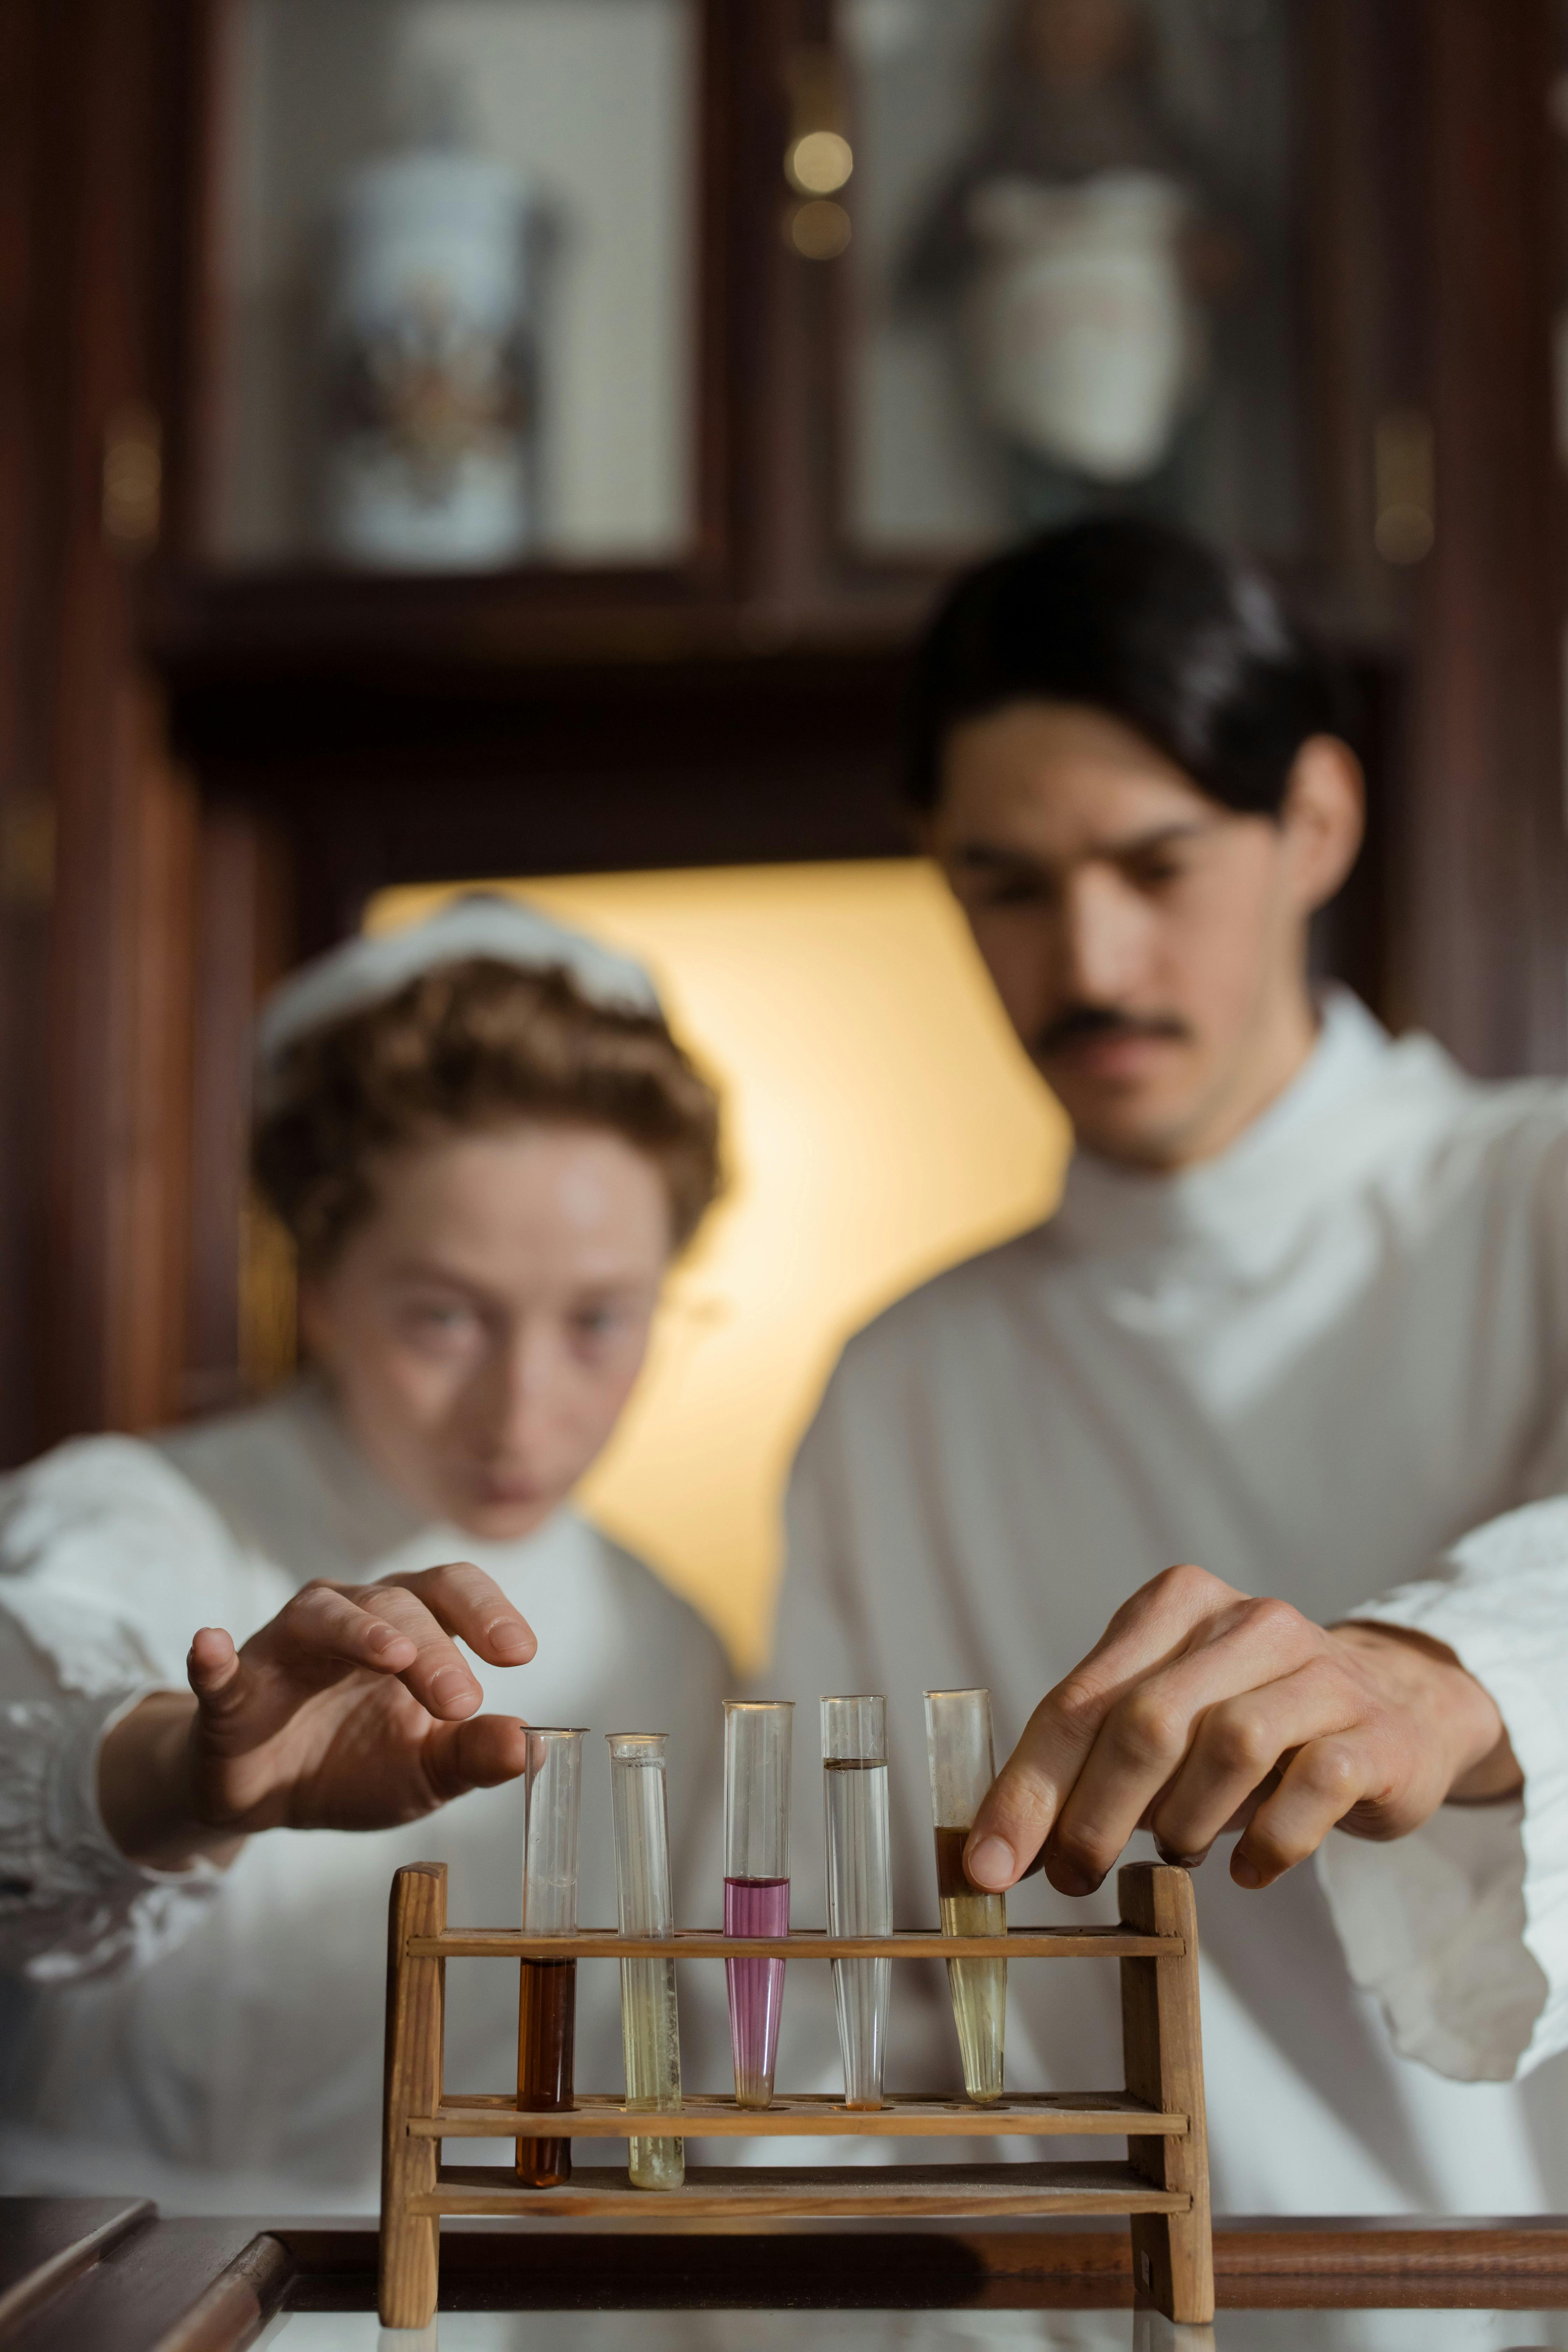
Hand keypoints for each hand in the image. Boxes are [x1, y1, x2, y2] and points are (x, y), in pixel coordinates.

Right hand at [100, 1562, 536, 1869]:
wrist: (268, 1799)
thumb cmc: (356, 1765)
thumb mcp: (426, 1770)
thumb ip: (473, 1755)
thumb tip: (532, 1745)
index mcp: (407, 1627)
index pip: (452, 1592)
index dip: (489, 1612)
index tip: (521, 1653)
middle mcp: (349, 1616)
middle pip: (398, 1605)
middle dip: (434, 1650)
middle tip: (462, 1702)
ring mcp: (286, 1646)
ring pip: (324, 1614)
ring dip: (359, 1632)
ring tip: (392, 1655)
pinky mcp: (231, 1690)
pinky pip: (220, 1668)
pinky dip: (215, 1658)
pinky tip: (211, 1645)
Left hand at [963, 1564, 1520, 1899]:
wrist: (1398, 1711)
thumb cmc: (1254, 1723)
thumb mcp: (1167, 1722)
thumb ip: (1090, 1763)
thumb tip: (1005, 1846)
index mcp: (1176, 1606)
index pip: (1078, 1701)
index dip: (1027, 1790)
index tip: (989, 1865)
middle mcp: (1249, 1622)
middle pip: (1147, 1721)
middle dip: (1094, 1816)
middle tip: (1074, 1878)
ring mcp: (1320, 1672)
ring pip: (1228, 1746)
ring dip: (1184, 1822)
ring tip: (1176, 1853)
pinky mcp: (1375, 1732)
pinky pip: (1311, 1787)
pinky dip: (1268, 1841)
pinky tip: (1247, 1868)